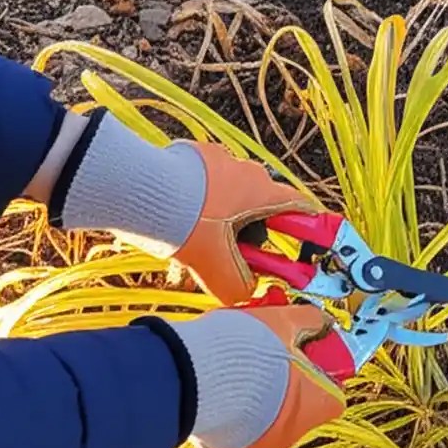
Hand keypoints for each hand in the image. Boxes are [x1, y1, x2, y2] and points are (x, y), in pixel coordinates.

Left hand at [43, 110, 317, 303]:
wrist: (139, 188)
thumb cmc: (185, 226)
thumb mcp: (214, 269)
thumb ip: (238, 286)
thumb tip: (249, 294)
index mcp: (263, 193)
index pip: (301, 208)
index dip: (308, 227)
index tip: (307, 240)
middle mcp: (247, 170)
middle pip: (261, 203)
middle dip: (248, 228)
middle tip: (229, 251)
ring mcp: (219, 157)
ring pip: (229, 191)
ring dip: (219, 213)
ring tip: (192, 236)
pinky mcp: (191, 153)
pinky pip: (202, 179)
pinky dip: (194, 197)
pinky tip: (175, 215)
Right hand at [145, 303, 344, 447]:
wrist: (194, 377)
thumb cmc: (246, 351)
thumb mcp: (283, 321)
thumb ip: (308, 320)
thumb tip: (320, 319)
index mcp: (316, 403)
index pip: (334, 394)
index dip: (323, 371)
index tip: (306, 353)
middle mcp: (293, 431)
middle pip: (301, 406)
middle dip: (287, 382)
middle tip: (268, 355)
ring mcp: (261, 444)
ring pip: (267, 418)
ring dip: (259, 397)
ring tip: (239, 368)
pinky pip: (239, 430)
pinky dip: (234, 412)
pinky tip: (221, 388)